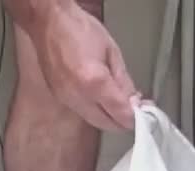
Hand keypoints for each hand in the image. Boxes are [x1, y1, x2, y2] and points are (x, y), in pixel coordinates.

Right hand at [23, 2, 141, 130]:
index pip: (121, 114)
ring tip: (120, 103)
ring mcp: (66, 99)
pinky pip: (83, 112)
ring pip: (95, 121)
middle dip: (124, 121)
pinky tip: (102, 98)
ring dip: (110, 117)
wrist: (48, 23)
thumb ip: (123, 81)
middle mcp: (78, 96)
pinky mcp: (59, 98)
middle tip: (136, 109)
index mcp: (94, 82)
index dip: (136, 116)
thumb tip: (133, 101)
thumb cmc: (79, 29)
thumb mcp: (111, 51)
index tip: (145, 112)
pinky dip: (96, 110)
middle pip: (107, 124)